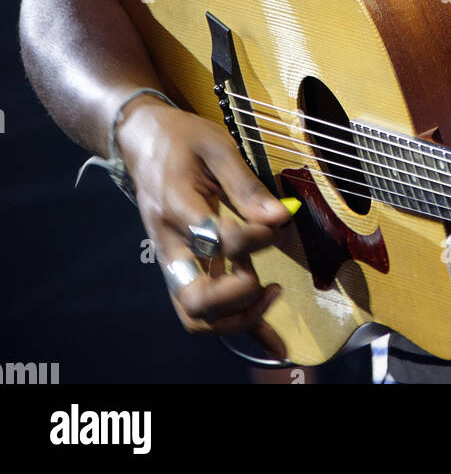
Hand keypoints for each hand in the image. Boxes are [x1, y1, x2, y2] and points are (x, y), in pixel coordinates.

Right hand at [117, 98, 292, 356]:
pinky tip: (271, 340)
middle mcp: (169, 244)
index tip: (278, 220)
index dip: (256, 237)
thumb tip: (280, 215)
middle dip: (238, 298)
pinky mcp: (179, 267)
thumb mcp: (217, 147)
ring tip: (271, 296)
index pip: (217, 240)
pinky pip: (200, 310)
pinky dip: (236, 326)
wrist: (141, 140)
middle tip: (267, 279)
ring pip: (194, 314)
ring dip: (236, 318)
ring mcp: (171, 261)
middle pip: (195, 298)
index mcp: (177, 207)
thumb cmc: (182, 140)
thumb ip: (246, 185)